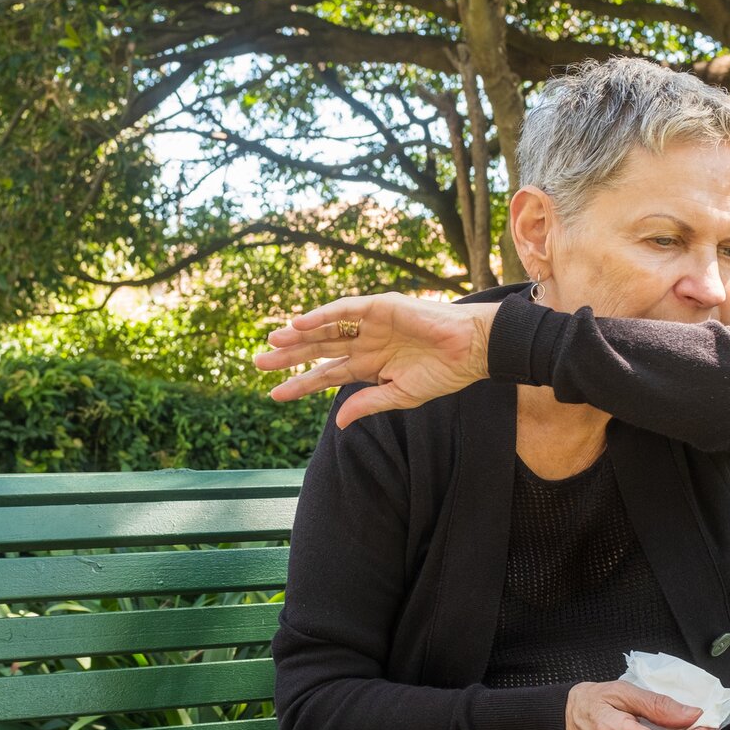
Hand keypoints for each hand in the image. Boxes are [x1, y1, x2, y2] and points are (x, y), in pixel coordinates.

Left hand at [253, 292, 500, 428]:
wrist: (471, 351)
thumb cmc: (443, 373)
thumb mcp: (401, 396)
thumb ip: (368, 405)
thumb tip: (337, 422)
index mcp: (369, 365)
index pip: (326, 375)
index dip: (300, 384)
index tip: (274, 395)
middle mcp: (364, 343)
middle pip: (318, 350)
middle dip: (289, 358)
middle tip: (258, 364)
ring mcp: (370, 324)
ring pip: (325, 329)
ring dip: (298, 335)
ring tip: (272, 341)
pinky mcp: (379, 306)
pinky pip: (344, 310)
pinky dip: (321, 315)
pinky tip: (299, 323)